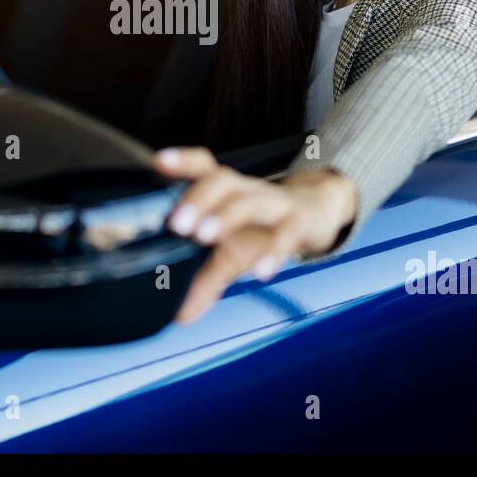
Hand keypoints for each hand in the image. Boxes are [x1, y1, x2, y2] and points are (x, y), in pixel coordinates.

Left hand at [153, 146, 357, 323]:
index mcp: (225, 191)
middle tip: (176, 223)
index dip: (181, 161)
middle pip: (221, 181)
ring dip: (226, 216)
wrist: (316, 214)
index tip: (159, 162)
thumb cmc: (262, 229)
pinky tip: (261, 271)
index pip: (202, 166)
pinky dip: (274, 251)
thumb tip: (179, 316)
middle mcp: (247, 190)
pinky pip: (288, 232)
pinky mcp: (301, 221)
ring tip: (204, 236)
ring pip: (250, 201)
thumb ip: (204, 280)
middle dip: (196, 199)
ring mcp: (275, 203)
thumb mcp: (231, 253)